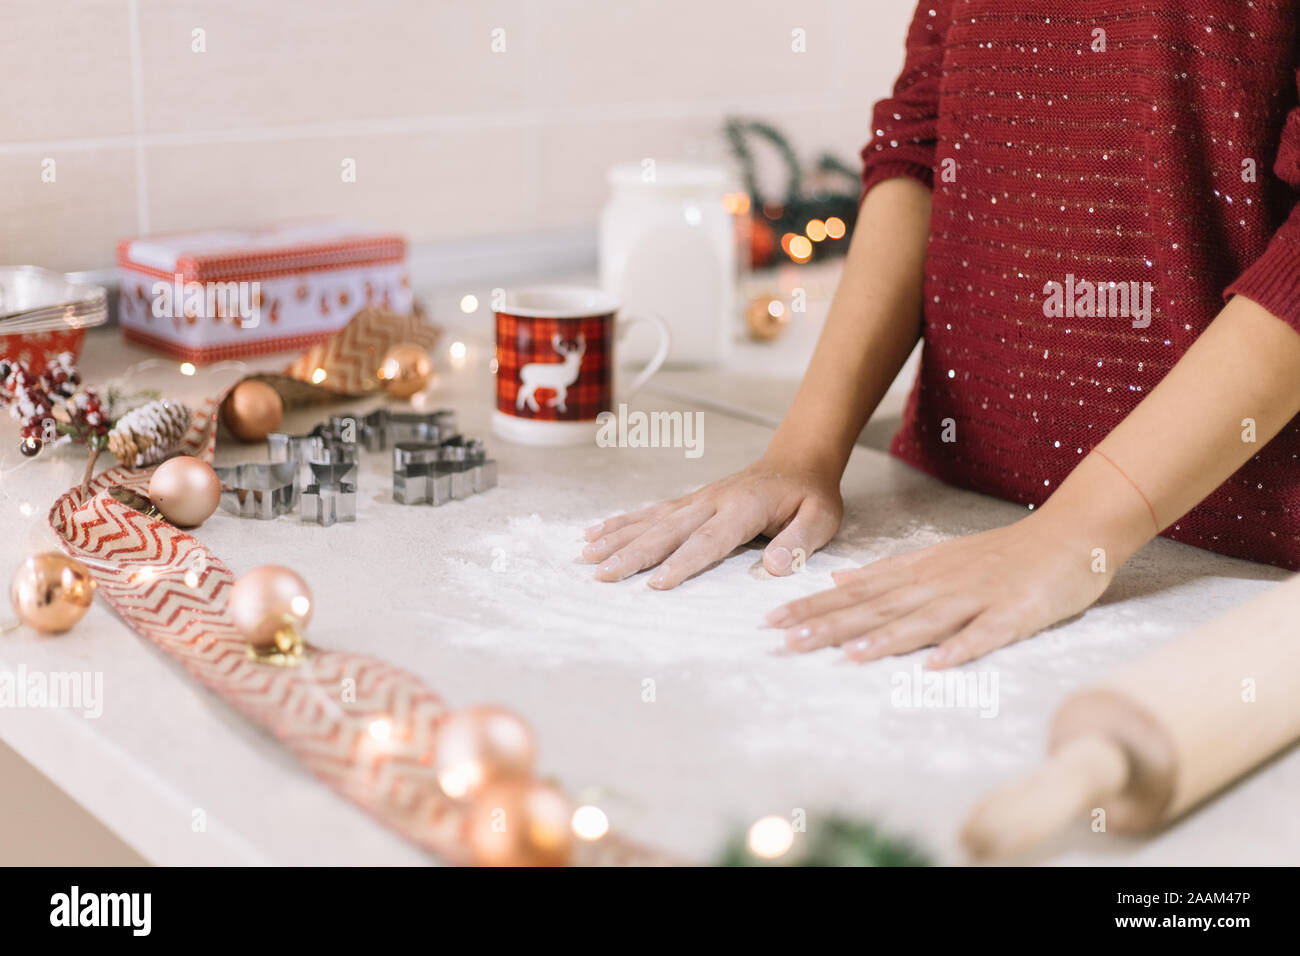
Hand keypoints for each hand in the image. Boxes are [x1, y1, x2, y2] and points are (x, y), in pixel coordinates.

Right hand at [582, 459, 842, 588]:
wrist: (797, 458)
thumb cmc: (810, 495)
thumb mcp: (822, 518)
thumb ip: (799, 542)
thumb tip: (772, 567)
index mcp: (744, 507)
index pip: (710, 539)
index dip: (683, 562)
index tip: (657, 583)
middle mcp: (713, 500)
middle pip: (668, 530)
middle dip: (633, 554)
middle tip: (603, 575)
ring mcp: (696, 499)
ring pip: (651, 520)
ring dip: (618, 538)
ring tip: (587, 557)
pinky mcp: (688, 501)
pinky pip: (650, 513)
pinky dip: (621, 523)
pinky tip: (595, 534)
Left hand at [766, 513, 1114, 667]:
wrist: (1069, 534)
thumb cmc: (1002, 554)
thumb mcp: (937, 556)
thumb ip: (888, 572)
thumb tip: (836, 582)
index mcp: (919, 573)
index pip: (856, 593)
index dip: (814, 607)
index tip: (772, 620)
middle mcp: (938, 585)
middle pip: (877, 608)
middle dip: (829, 625)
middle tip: (786, 640)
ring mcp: (975, 600)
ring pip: (923, 621)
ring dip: (884, 639)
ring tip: (847, 656)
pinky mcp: (1013, 615)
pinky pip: (984, 635)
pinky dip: (960, 649)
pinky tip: (937, 666)